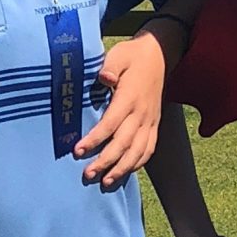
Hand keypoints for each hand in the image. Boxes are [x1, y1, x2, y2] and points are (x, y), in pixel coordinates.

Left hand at [78, 32, 164, 187]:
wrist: (159, 55)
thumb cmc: (132, 56)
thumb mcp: (119, 54)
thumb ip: (110, 66)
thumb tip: (104, 77)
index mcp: (130, 97)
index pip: (111, 123)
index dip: (95, 139)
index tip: (78, 151)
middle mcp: (142, 113)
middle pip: (124, 143)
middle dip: (106, 161)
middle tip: (87, 174)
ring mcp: (150, 121)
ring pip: (138, 151)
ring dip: (122, 169)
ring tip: (105, 182)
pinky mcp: (154, 125)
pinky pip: (148, 149)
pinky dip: (137, 164)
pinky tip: (124, 173)